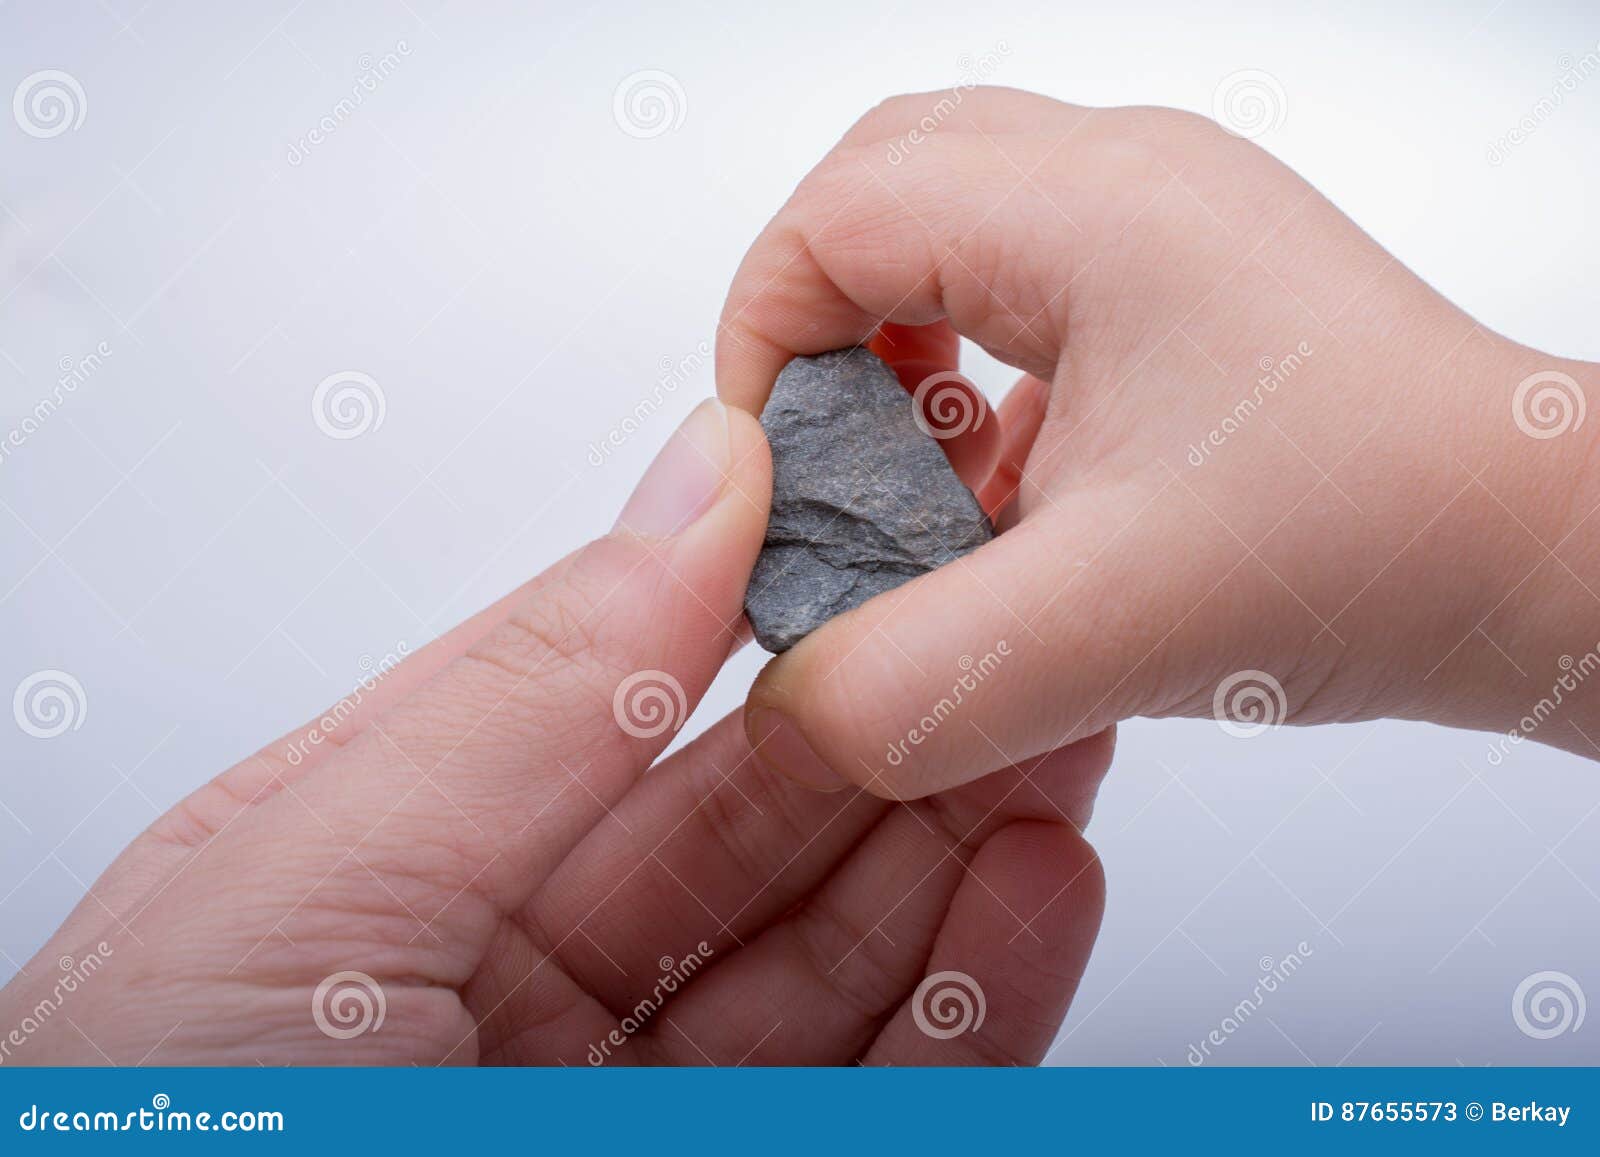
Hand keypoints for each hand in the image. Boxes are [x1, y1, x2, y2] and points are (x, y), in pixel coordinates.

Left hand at [0, 400, 1108, 1065]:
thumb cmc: (166, 1149)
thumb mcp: (312, 889)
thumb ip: (534, 693)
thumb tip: (697, 480)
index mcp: (377, 874)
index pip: (607, 704)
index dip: (749, 600)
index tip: (877, 512)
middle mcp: (501, 990)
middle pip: (743, 831)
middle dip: (887, 722)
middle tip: (1004, 620)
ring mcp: (621, 1094)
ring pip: (830, 957)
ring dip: (954, 846)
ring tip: (1052, 739)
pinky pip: (875, 1087)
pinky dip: (971, 996)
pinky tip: (1030, 893)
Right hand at [719, 86, 1599, 797]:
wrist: (1538, 558)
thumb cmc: (1380, 544)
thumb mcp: (1108, 631)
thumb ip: (913, 680)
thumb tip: (787, 706)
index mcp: (1089, 211)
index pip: (829, 224)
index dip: (761, 350)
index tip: (770, 475)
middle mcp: (1124, 180)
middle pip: (877, 188)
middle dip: (817, 324)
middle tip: (825, 450)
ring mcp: (1163, 220)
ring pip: (948, 223)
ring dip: (895, 342)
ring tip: (916, 470)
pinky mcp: (1187, 279)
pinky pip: (1022, 278)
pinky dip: (971, 368)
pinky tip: (999, 482)